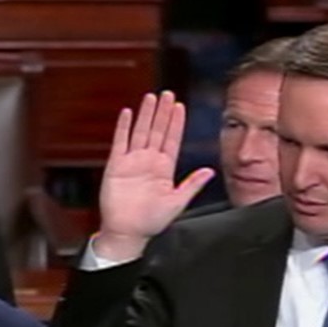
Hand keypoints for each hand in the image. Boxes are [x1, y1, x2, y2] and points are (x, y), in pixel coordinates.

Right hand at [94, 91, 214, 260]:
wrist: (127, 232)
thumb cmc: (151, 221)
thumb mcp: (177, 202)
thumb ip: (193, 185)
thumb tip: (210, 171)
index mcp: (165, 168)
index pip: (172, 139)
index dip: (176, 123)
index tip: (180, 106)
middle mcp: (149, 161)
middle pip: (157, 130)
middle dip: (163, 112)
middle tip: (168, 93)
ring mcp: (132, 161)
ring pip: (140, 132)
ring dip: (146, 114)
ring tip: (151, 97)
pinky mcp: (116, 165)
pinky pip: (120, 142)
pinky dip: (124, 127)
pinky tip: (128, 113)